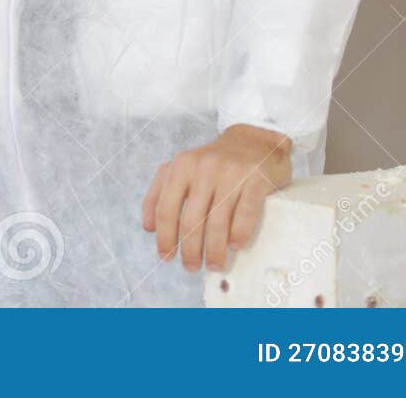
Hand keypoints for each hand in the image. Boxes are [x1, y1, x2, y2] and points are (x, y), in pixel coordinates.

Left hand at [142, 124, 292, 272]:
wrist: (254, 138)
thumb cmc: (215, 161)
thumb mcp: (183, 167)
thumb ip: (162, 190)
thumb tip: (149, 227)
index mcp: (181, 166)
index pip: (165, 208)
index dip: (165, 238)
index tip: (166, 257)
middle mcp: (204, 168)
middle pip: (190, 221)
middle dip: (190, 251)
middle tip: (192, 267)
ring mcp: (231, 173)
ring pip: (217, 222)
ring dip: (214, 250)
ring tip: (215, 265)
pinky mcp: (256, 179)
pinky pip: (245, 214)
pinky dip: (239, 234)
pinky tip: (236, 246)